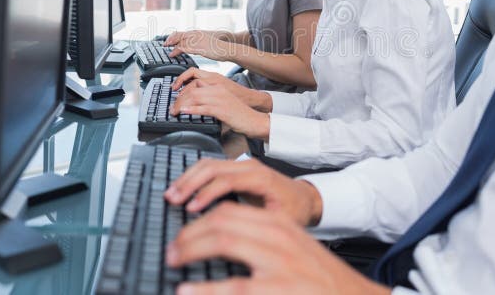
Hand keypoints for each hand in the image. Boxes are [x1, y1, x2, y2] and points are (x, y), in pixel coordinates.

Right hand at [164, 157, 321, 226]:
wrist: (306, 199)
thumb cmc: (296, 210)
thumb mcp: (280, 220)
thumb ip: (256, 220)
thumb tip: (230, 227)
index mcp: (262, 177)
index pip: (227, 179)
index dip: (206, 193)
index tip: (191, 208)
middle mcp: (251, 166)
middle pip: (212, 166)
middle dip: (190, 182)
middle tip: (173, 198)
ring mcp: (243, 165)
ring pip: (208, 163)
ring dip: (188, 177)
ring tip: (172, 193)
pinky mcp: (237, 168)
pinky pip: (211, 166)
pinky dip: (194, 175)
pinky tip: (184, 188)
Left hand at [165, 30, 229, 60]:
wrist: (227, 49)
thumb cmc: (218, 48)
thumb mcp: (205, 43)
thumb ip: (197, 43)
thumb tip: (190, 47)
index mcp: (197, 33)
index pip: (182, 33)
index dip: (173, 36)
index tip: (168, 41)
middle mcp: (196, 35)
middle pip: (179, 35)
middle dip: (170, 40)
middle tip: (164, 45)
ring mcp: (197, 41)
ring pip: (180, 41)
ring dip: (172, 46)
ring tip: (167, 50)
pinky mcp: (199, 47)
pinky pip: (184, 48)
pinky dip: (176, 51)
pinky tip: (173, 54)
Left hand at [166, 203, 390, 294]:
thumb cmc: (321, 279)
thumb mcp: (292, 249)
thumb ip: (261, 240)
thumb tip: (223, 241)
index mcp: (278, 224)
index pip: (229, 208)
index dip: (200, 215)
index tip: (182, 227)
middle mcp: (277, 236)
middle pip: (221, 220)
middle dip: (189, 232)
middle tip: (173, 248)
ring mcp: (279, 261)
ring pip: (222, 240)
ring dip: (190, 248)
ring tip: (174, 260)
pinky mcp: (277, 288)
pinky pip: (231, 287)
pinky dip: (203, 289)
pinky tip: (187, 291)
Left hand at [171, 84, 269, 139]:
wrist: (254, 120)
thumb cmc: (239, 114)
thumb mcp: (223, 102)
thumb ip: (211, 99)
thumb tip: (195, 103)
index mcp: (218, 86)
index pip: (195, 83)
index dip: (182, 90)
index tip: (176, 98)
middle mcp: (218, 90)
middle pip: (192, 90)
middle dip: (179, 99)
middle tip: (172, 108)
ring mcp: (220, 99)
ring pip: (195, 97)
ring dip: (181, 105)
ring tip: (175, 111)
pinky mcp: (221, 110)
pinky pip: (203, 108)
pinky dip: (191, 109)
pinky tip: (184, 112)